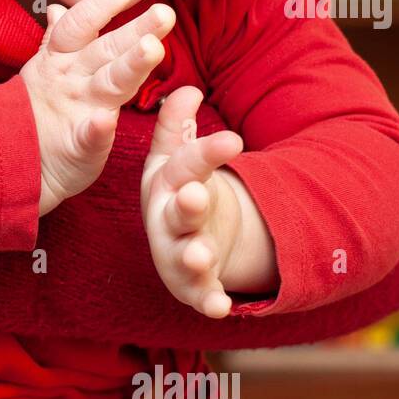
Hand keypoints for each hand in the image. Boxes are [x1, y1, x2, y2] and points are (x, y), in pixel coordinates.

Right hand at [19, 0, 175, 214]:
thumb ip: (58, 40)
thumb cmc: (35, 114)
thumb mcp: (43, 71)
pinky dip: (97, 128)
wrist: (12, 162)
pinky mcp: (81, 146)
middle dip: (135, 30)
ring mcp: (77, 111)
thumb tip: (57, 8)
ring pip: (108, 83)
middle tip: (164, 14)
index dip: (100, 5)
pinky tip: (105, 119)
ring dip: (130, 65)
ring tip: (152, 48)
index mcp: (63, 60)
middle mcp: (73, 80)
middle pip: (107, 49)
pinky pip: (90, 136)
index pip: (80, 25)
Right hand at [141, 85, 254, 316]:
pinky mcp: (193, 285)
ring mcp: (177, 253)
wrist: (182, 238)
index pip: (185, 165)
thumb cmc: (179, 190)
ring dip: (192, 255)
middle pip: (176, 211)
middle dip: (186, 205)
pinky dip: (208, 301)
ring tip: (201, 255)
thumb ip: (178, 127)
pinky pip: (200, 295)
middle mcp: (166, 219)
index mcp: (165, 183)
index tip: (234, 140)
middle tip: (195, 196)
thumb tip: (186, 89)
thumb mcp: (177, 158)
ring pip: (183, 255)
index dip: (206, 153)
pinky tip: (221, 309)